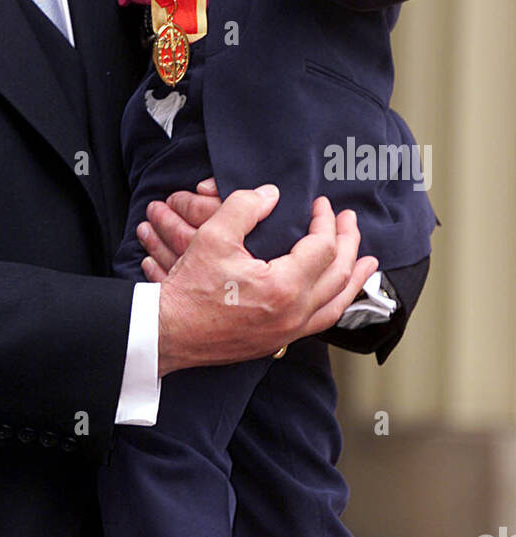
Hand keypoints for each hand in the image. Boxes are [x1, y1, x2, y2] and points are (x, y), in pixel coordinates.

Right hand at [152, 185, 377, 375]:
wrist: (169, 332)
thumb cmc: (190, 288)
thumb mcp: (214, 236)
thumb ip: (245, 207)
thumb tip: (271, 194)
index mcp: (284, 287)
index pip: (322, 248)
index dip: (326, 221)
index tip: (321, 204)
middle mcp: (293, 314)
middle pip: (339, 276)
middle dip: (349, 245)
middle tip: (351, 222)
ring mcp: (287, 333)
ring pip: (335, 306)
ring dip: (353, 280)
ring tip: (366, 263)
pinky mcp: (276, 342)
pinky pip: (319, 322)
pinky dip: (334, 303)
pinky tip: (332, 293)